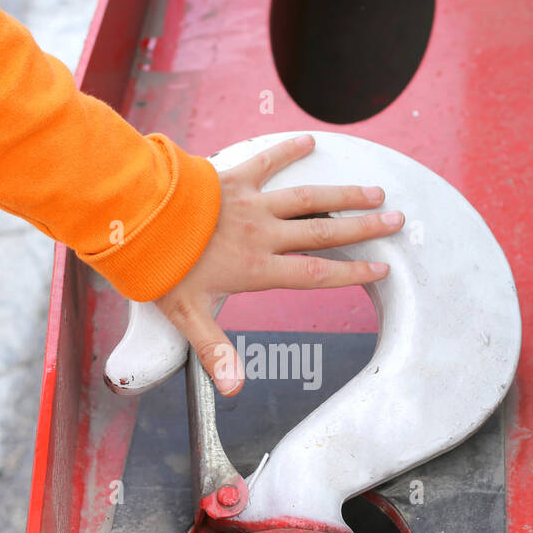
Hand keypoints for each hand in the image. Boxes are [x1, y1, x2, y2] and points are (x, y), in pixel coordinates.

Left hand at [155, 133, 403, 393]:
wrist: (137, 216)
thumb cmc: (159, 267)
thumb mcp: (187, 316)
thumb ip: (215, 351)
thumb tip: (235, 389)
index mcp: (256, 267)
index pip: (315, 273)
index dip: (350, 272)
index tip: (381, 268)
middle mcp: (262, 233)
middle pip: (323, 231)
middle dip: (362, 229)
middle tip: (396, 221)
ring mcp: (250, 203)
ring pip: (307, 198)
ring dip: (342, 194)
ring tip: (373, 191)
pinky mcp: (232, 178)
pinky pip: (267, 161)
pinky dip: (288, 151)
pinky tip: (309, 142)